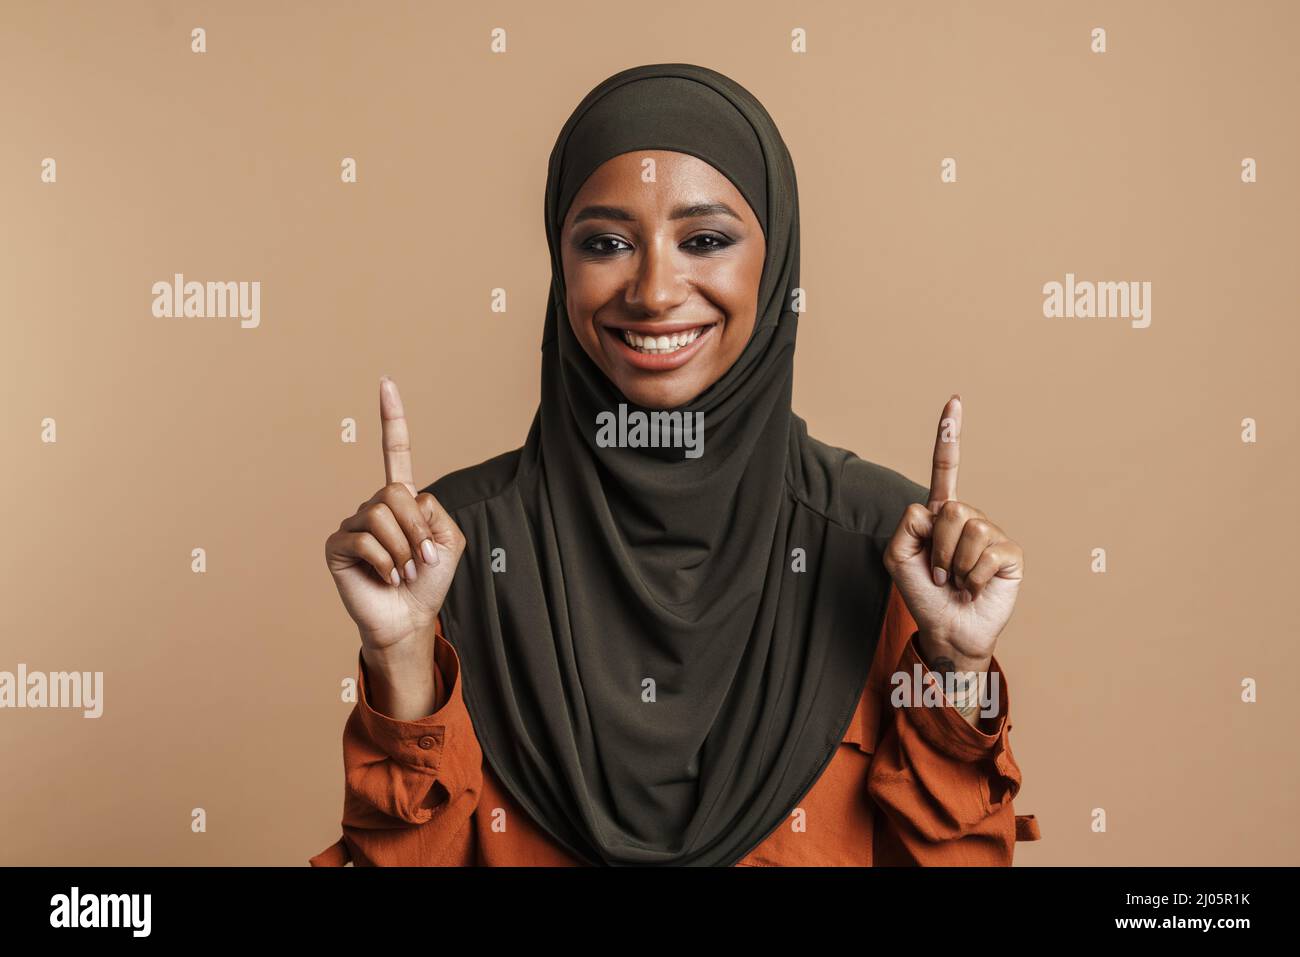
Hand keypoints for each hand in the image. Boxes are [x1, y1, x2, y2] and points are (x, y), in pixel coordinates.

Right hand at [324, 376, 465, 652]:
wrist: (410, 617)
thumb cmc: (429, 581)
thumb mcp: (448, 540)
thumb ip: (433, 510)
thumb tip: (402, 499)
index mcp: (402, 499)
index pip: (394, 451)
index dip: (392, 418)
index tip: (386, 382)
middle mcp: (374, 505)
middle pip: (395, 492)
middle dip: (417, 530)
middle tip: (421, 562)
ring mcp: (353, 523)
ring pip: (381, 516)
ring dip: (404, 550)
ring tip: (403, 573)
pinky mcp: (337, 545)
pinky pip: (365, 540)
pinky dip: (385, 563)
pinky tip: (385, 578)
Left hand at [882, 395, 1023, 668]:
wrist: (945, 629)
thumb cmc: (922, 593)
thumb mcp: (897, 557)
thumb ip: (906, 525)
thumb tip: (936, 508)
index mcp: (941, 514)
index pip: (946, 469)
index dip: (949, 436)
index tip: (954, 402)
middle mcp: (970, 518)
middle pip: (950, 509)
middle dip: (938, 548)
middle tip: (939, 572)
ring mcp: (993, 535)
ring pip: (969, 529)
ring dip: (955, 564)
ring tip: (957, 580)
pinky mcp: (1011, 555)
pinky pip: (987, 552)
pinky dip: (973, 576)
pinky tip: (976, 585)